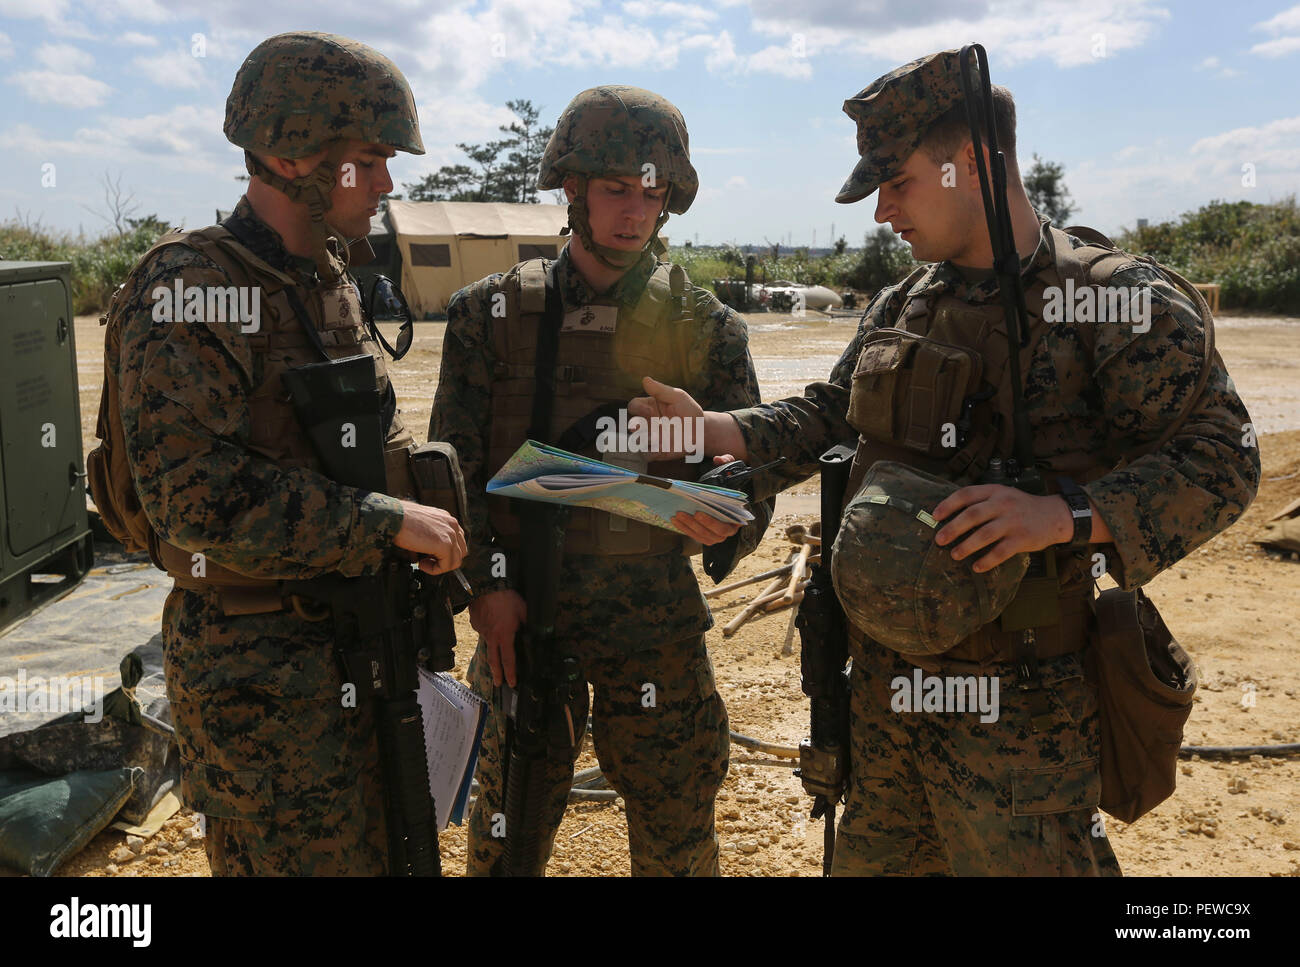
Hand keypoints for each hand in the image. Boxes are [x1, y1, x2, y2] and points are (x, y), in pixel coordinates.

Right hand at [394, 501, 466, 574]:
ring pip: (455, 561)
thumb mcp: (419, 524)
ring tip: (422, 563)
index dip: (445, 552)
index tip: (429, 556)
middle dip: (445, 560)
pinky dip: (434, 569)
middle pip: (460, 551)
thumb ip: (429, 536)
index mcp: (446, 518)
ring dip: (439, 566)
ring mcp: (450, 534)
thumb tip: (427, 554)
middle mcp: (451, 524)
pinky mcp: (445, 544)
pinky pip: (446, 565)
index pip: (457, 540)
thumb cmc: (399, 519)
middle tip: (427, 561)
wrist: (393, 517)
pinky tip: (421, 564)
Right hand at [469, 589, 525, 686]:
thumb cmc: (507, 598)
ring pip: (488, 644)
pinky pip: (483, 630)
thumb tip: (534, 632)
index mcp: (505, 636)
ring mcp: (481, 630)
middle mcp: (491, 637)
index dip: (511, 673)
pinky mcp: (475, 623)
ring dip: (492, 651)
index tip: (511, 683)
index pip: (508, 660)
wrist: (486, 586)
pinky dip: (488, 630)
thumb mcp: (523, 610)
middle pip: (493, 660)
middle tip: (498, 684)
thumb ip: (527, 623)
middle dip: (497, 673)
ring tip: (496, 651)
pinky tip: (492, 621)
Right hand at [628, 376, 748, 461]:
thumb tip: (645, 379)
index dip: (638, 408)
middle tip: (640, 427)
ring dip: (643, 440)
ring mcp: (650, 438)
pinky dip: (650, 452)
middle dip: (634, 426)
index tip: (650, 411)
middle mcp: (646, 423)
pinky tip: (661, 447)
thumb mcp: (677, 397)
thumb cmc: (688, 410)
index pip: (634, 406)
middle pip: (631, 424)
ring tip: (656, 438)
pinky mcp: (656, 451)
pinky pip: (646, 454)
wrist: (701, 431)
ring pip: (635, 441)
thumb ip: (661, 390)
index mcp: (648, 407)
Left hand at [671, 454, 744, 543]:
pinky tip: (674, 519)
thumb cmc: (725, 486)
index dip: (713, 521)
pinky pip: (695, 536)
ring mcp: (717, 535)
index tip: (698, 512)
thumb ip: (726, 461)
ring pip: (704, 536)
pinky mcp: (706, 537)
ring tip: (677, 514)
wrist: (721, 498)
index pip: (729, 523)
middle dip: (699, 524)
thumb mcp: (728, 470)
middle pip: (716, 533)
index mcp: (738, 516)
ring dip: (689, 526)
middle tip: (685, 512)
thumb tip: (718, 459)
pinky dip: (684, 528)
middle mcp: (730, 529)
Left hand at [932, 485, 1073, 571]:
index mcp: (995, 491)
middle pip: (973, 515)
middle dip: (953, 528)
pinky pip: (1001, 552)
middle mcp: (1003, 504)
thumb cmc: (1021, 507)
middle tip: (939, 540)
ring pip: (985, 534)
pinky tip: (977, 567)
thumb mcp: (1003, 495)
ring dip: (967, 546)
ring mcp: (1013, 522)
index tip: (935, 516)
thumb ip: (981, 501)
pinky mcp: (1022, 539)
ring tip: (955, 554)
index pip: (967, 494)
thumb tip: (951, 515)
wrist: (1055, 515)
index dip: (948, 505)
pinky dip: (987, 560)